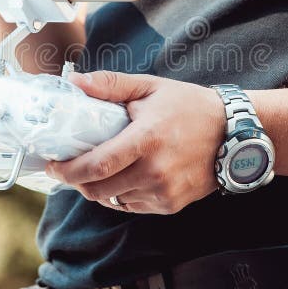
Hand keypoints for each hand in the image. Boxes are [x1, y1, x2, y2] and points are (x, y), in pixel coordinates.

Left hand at [46, 71, 225, 213]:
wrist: (235, 134)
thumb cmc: (190, 107)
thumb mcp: (150, 88)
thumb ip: (110, 85)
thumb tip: (74, 82)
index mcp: (145, 140)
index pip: (95, 166)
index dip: (66, 170)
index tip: (52, 164)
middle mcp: (154, 171)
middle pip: (98, 189)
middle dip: (76, 181)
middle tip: (68, 168)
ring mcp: (163, 192)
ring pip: (113, 200)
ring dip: (98, 188)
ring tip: (97, 169)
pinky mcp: (170, 205)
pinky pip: (132, 206)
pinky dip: (120, 194)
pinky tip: (124, 176)